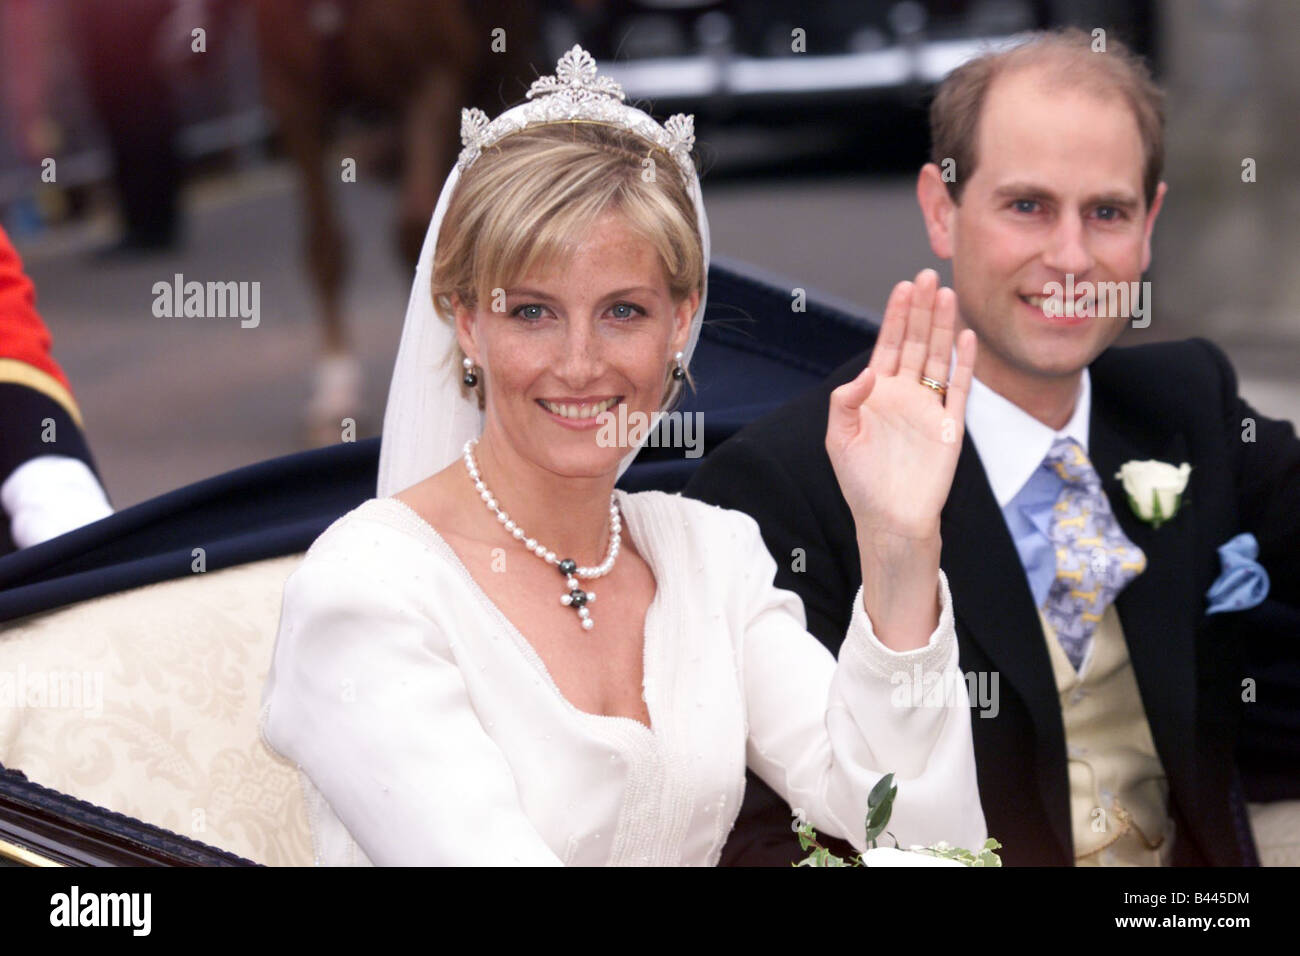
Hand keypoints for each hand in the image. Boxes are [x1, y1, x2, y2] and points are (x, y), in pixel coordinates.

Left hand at [825, 270, 975, 647]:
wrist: (890, 519)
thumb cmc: (860, 483)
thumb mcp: (839, 440)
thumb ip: (845, 403)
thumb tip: (866, 372)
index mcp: (876, 395)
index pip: (888, 346)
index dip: (895, 317)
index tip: (902, 288)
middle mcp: (904, 395)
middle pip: (916, 342)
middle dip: (921, 310)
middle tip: (928, 276)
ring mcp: (929, 408)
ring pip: (939, 357)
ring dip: (944, 327)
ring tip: (948, 295)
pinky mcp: (950, 426)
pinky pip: (960, 388)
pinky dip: (965, 363)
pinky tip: (967, 338)